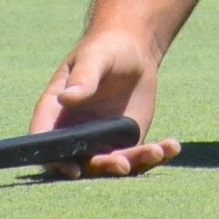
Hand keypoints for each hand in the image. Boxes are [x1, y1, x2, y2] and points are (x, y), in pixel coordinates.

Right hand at [30, 29, 181, 177]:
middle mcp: (75, 133)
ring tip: (156, 151)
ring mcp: (100, 141)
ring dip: (134, 164)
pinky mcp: (125, 143)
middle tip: (123, 164)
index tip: (72, 169)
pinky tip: (172, 147)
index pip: (46, 141)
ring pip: (112, 164)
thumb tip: (66, 98)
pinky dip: (155, 156)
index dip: (54, 159)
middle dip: (102, 168)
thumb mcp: (95, 58)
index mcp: (57, 112)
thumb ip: (82, 78)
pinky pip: (137, 157)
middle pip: (81, 161)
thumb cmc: (105, 49)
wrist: (132, 52)